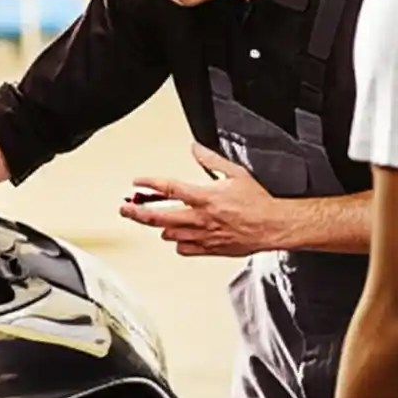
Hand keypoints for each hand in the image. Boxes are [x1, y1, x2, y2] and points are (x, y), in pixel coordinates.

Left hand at [120, 143, 284, 256]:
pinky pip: (184, 249)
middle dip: (136, 213)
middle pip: (159, 217)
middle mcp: (201, 218)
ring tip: (153, 220)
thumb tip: (195, 148)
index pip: (169, 189)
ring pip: (169, 235)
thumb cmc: (257, 202)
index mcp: (205, 197)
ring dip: (159, 226)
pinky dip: (177, 242)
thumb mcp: (236, 173)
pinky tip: (177, 235)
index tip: (137, 182)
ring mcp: (203, 236)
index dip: (149, 184)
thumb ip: (211, 160)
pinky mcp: (210, 249)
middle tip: (124, 210)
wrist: (273, 226)